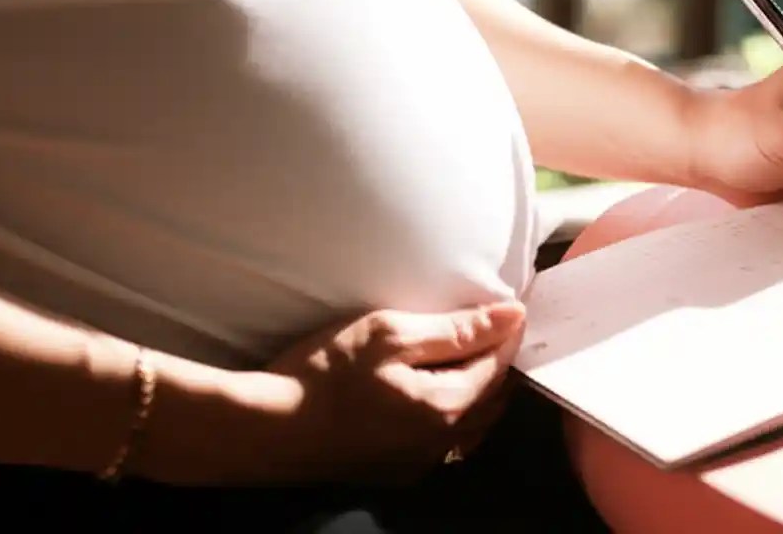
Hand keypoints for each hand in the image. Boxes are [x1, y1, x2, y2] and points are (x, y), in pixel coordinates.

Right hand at [244, 301, 526, 485]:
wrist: (268, 429)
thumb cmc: (326, 373)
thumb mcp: (390, 334)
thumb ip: (456, 329)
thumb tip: (514, 316)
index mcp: (448, 407)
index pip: (499, 365)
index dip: (506, 334)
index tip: (507, 309)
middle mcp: (443, 444)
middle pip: (493, 400)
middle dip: (499, 364)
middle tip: (491, 330)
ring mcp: (420, 464)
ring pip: (473, 427)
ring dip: (479, 393)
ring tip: (469, 359)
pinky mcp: (397, 474)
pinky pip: (446, 445)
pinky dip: (455, 418)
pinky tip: (438, 397)